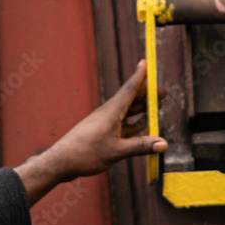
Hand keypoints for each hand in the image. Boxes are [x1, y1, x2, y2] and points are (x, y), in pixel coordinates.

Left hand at [15, 60, 166, 204]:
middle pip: (130, 100)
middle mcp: (107, 114)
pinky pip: (121, 125)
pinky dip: (132, 124)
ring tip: (155, 107)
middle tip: (163, 92)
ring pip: (126, 113)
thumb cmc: (85, 154)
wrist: (60, 162)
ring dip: (141, 110)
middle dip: (147, 95)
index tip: (145, 62)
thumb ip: (141, 146)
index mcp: (111, 112)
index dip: (139, 76)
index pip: (129, 89)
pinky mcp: (100, 133)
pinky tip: (140, 126)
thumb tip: (164, 144)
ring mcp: (103, 124)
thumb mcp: (116, 151)